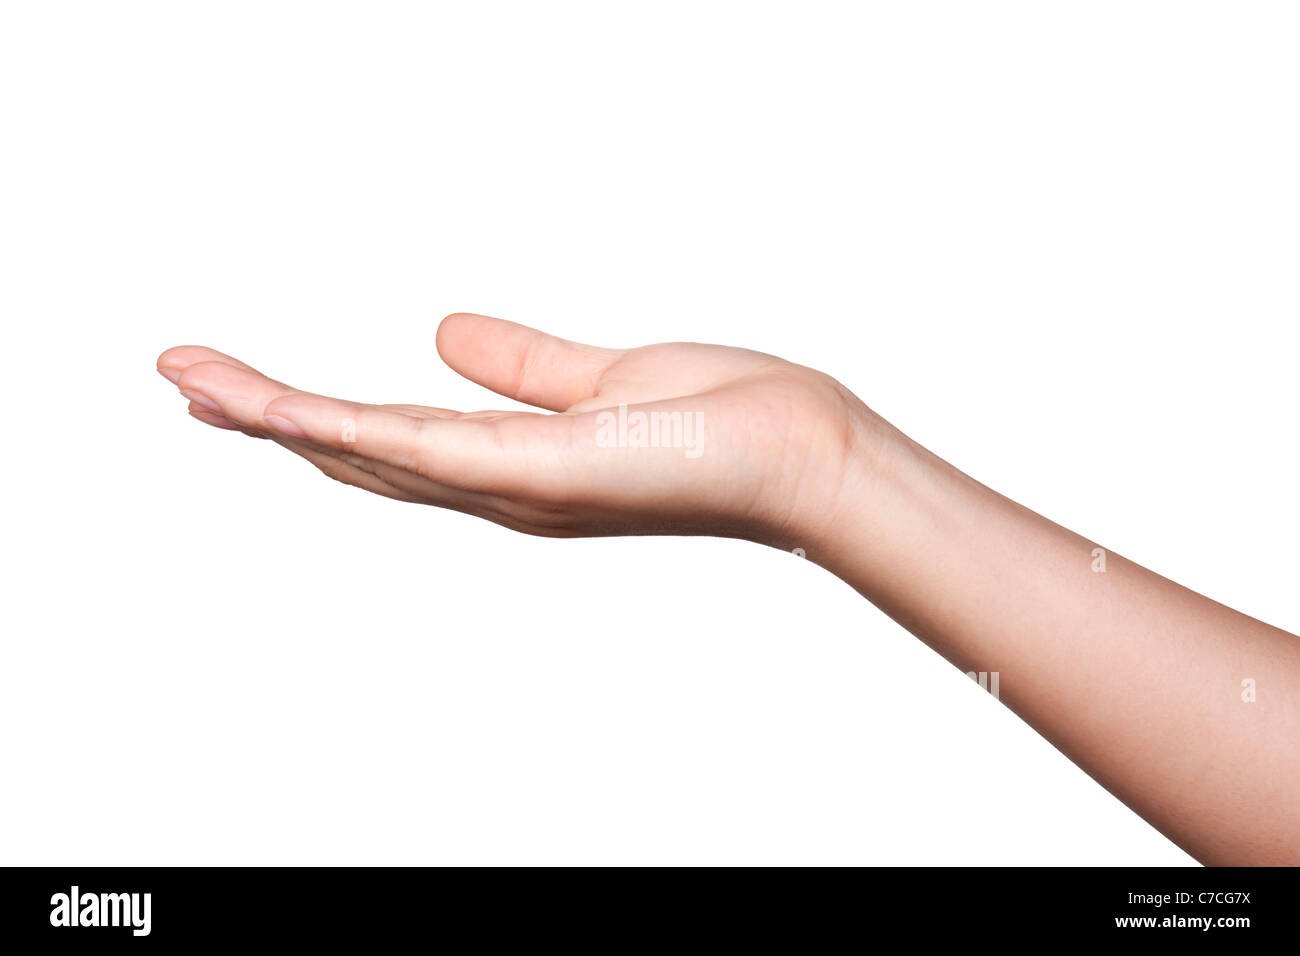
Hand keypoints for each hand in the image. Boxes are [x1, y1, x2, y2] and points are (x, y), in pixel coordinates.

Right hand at [158, 314, 872, 544]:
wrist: (800, 454)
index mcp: (510, 464)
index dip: (310, 416)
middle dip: (267, 419)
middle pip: (359, 454)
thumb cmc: (720, 421)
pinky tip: (284, 405)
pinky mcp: (542, 472)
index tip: (242, 385)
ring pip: (371, 452)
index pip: (390, 439)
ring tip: (193, 380)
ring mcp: (515, 487)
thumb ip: (520, 366)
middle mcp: (500, 489)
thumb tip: (441, 334)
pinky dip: (348, 427)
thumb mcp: (598, 378)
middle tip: (182, 381)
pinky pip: (427, 448)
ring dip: (276, 417)